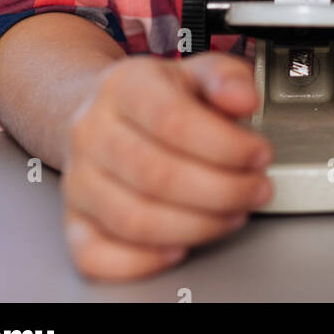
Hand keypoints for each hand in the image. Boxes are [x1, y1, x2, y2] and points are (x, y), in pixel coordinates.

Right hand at [60, 52, 273, 280]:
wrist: (103, 113)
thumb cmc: (157, 97)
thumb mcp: (196, 72)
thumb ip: (227, 78)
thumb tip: (244, 98)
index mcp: (124, 85)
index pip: (172, 119)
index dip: (225, 145)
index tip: (259, 153)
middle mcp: (92, 131)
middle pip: (156, 174)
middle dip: (222, 191)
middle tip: (257, 190)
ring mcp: (78, 179)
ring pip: (134, 219)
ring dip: (197, 226)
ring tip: (233, 214)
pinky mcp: (74, 220)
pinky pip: (97, 255)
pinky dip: (143, 261)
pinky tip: (180, 247)